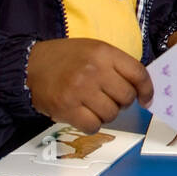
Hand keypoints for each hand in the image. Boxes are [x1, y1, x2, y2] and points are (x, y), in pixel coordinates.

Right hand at [26, 38, 151, 132]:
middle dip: (122, 102)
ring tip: (93, 104)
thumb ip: (117, 65)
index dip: (147, 89)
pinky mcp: (67, 108)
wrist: (30, 65)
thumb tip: (141, 90)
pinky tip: (84, 114)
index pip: (138, 73)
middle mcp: (94, 70)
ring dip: (106, 113)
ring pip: (112, 114)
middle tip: (109, 98)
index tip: (146, 98)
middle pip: (126, 97)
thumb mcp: (94, 50)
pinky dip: (92, 124)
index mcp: (103, 52)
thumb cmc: (64, 58)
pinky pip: (94, 126)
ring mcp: (80, 90)